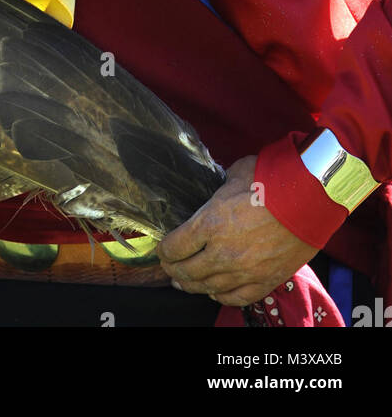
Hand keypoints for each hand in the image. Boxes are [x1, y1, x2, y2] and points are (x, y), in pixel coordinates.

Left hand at [156, 155, 318, 306]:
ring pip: (208, 288)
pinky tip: (214, 291)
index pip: (175, 247)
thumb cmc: (272, 180)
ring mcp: (244, 271)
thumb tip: (217, 191)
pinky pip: (236, 298)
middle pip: (187, 271)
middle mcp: (222, 252)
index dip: (164, 250)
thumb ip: (220, 189)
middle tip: (169, 267)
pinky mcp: (265, 281)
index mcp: (210, 223)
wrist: (310, 197)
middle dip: (173, 270)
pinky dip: (221, 296)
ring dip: (192, 286)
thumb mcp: (234, 175)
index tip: (163, 248)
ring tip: (184, 282)